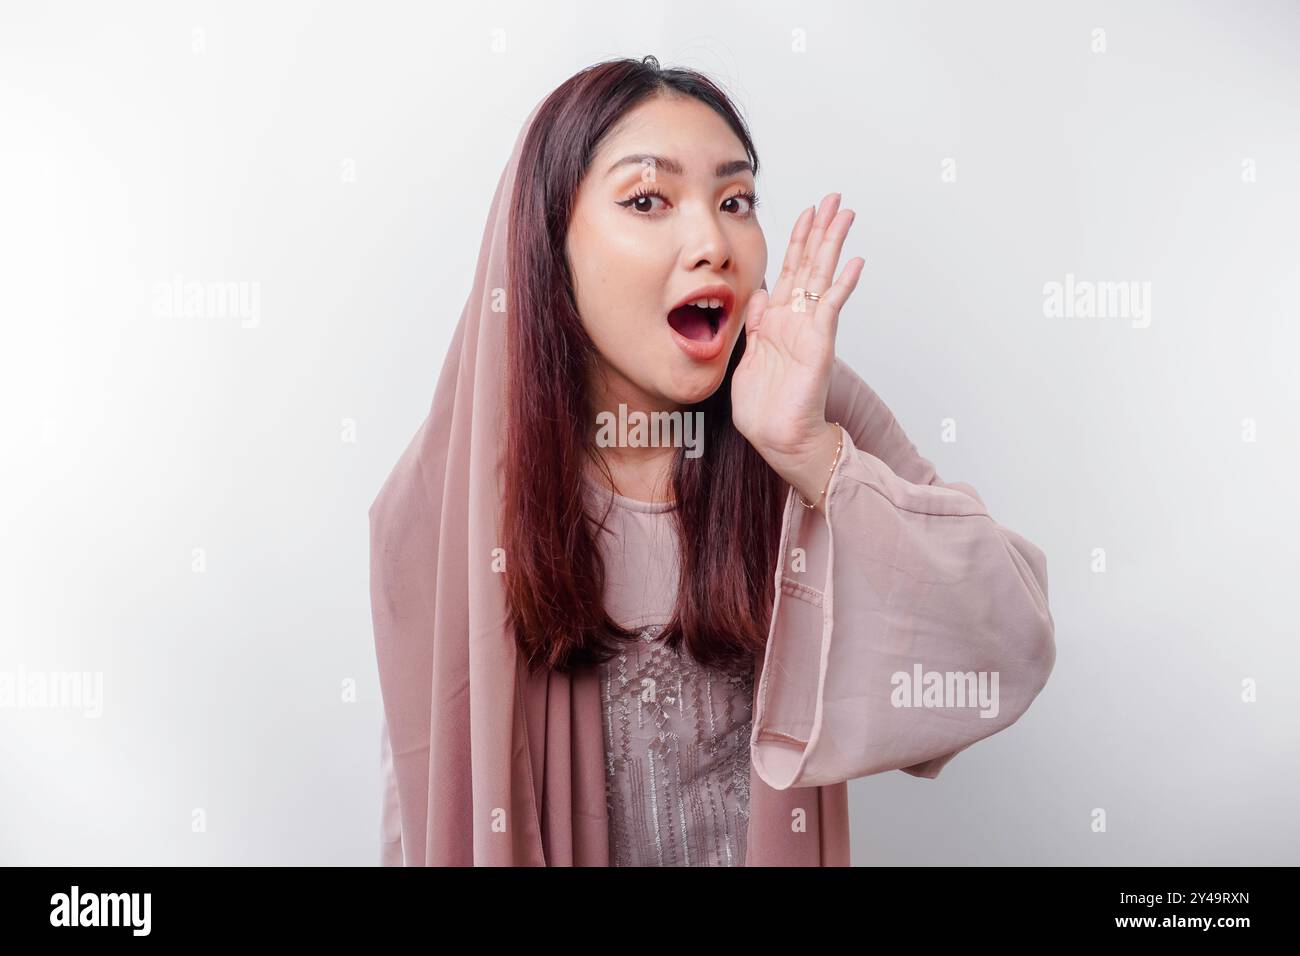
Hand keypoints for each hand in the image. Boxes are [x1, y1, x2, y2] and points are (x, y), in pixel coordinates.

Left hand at [731, 193, 864, 504]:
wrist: (778, 438)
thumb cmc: (763, 409)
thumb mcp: (746, 358)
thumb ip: (754, 324)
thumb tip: (758, 294)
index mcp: (777, 322)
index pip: (789, 272)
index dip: (797, 241)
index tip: (806, 213)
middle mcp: (796, 320)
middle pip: (810, 265)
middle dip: (820, 230)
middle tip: (833, 199)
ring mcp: (810, 330)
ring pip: (822, 276)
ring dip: (833, 244)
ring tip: (845, 214)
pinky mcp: (819, 343)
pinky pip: (831, 307)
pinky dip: (842, 284)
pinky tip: (855, 262)